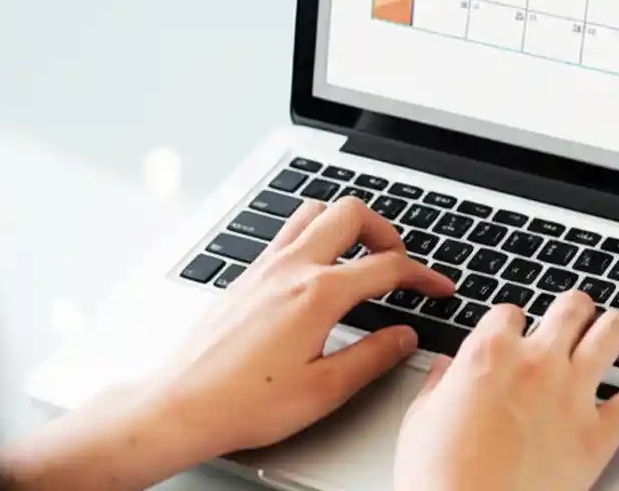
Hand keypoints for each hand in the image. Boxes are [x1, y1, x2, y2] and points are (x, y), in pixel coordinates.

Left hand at [154, 197, 455, 454]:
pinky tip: (320, 270)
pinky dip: (315, 237)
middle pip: (350, 214)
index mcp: (317, 294)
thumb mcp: (325, 390)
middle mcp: (290, 269)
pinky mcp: (246, 277)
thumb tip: (404, 337)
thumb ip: (374, 357)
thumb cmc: (244, 403)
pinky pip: (288, 234)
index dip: (423, 275)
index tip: (438, 287)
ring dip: (346, 225)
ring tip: (363, 254)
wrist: (180, 406)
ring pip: (314, 213)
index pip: (387, 266)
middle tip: (399, 262)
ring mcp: (264, 268)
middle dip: (386, 232)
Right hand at [396, 291, 618, 490]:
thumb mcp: (420, 422)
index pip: (509, 312)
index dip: (512, 322)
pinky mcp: (598, 436)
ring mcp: (572, 395)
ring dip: (612, 329)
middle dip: (574, 309)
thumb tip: (444, 371)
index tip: (513, 331)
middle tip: (575, 315)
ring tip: (612, 331)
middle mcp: (536, 364)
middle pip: (571, 308)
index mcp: (489, 355)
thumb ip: (438, 387)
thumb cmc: (438, 480)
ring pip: (612, 334)